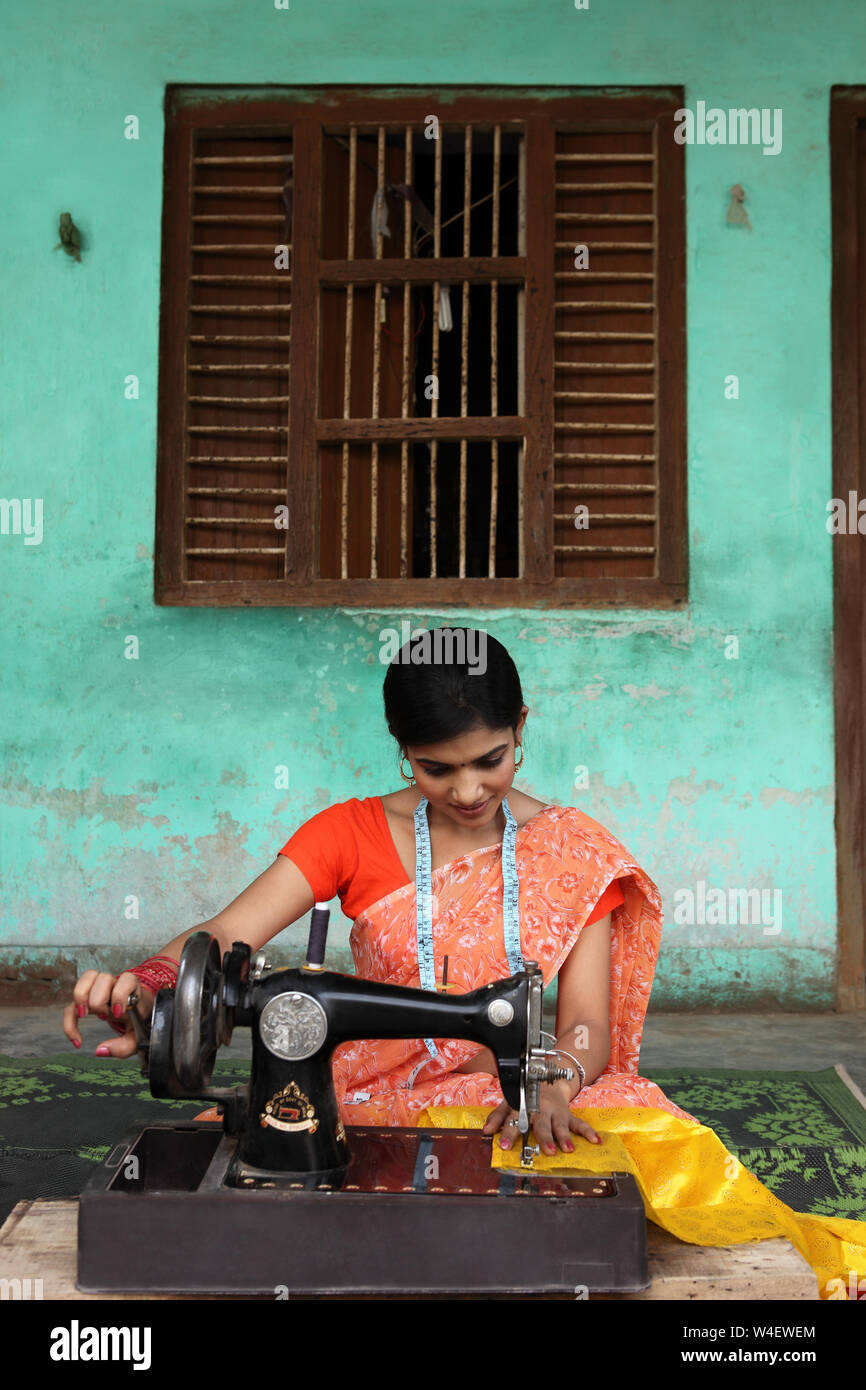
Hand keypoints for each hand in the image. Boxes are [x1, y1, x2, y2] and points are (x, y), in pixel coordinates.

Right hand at [63, 970, 152, 1058]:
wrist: (134, 1015)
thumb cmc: (136, 1022)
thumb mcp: (136, 1038)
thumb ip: (123, 1046)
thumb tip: (100, 1050)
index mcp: (132, 989)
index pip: (126, 980)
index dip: (120, 995)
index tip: (118, 1012)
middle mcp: (115, 984)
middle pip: (103, 979)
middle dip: (101, 1000)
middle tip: (106, 1015)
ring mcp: (98, 989)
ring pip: (86, 978)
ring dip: (82, 998)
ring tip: (85, 1015)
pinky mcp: (85, 1000)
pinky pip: (71, 1005)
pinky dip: (70, 1022)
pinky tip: (76, 1039)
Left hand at [482, 1082, 600, 1153]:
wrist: (547, 1080)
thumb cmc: (525, 1095)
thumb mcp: (508, 1102)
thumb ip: (497, 1117)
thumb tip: (485, 1131)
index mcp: (523, 1106)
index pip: (514, 1120)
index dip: (508, 1133)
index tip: (503, 1146)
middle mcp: (540, 1109)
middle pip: (541, 1124)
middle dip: (544, 1137)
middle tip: (546, 1150)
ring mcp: (556, 1112)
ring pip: (561, 1125)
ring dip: (564, 1137)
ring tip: (568, 1149)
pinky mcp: (568, 1114)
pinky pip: (579, 1123)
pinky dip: (588, 1132)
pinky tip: (596, 1140)